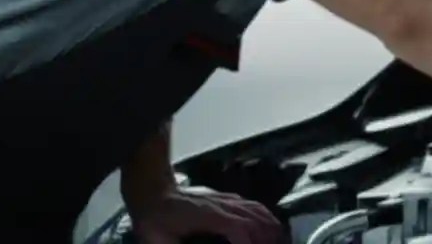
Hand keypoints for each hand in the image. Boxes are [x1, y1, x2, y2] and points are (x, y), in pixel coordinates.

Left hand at [128, 186, 284, 243]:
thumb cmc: (154, 220)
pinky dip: (264, 215)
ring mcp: (224, 199)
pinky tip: (268, 222)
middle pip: (254, 218)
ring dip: (270, 225)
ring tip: (280, 239)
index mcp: (208, 216)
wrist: (151, 192)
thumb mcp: (160, 242)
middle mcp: (221, 205)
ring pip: (256, 209)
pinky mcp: (223, 198)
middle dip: (267, 237)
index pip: (239, 228)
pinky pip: (251, 204)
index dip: (250, 243)